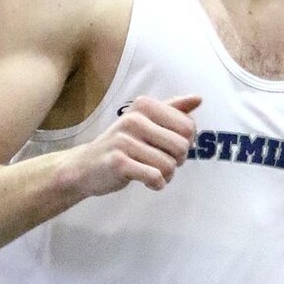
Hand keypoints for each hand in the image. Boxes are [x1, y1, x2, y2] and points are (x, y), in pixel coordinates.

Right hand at [74, 94, 201, 195]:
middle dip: (177, 161)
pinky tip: (148, 182)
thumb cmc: (122, 144)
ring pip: (169, 165)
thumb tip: (198, 98)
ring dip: (167, 176)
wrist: (85, 166)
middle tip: (162, 163)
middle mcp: (133, 119)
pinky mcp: (118, 163)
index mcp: (144, 106)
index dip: (186, 143)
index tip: (170, 148)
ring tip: (154, 174)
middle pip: (181, 147)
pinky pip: (155, 177)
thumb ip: (172, 109)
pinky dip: (157, 184)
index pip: (188, 126)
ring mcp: (124, 141)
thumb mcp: (145, 121)